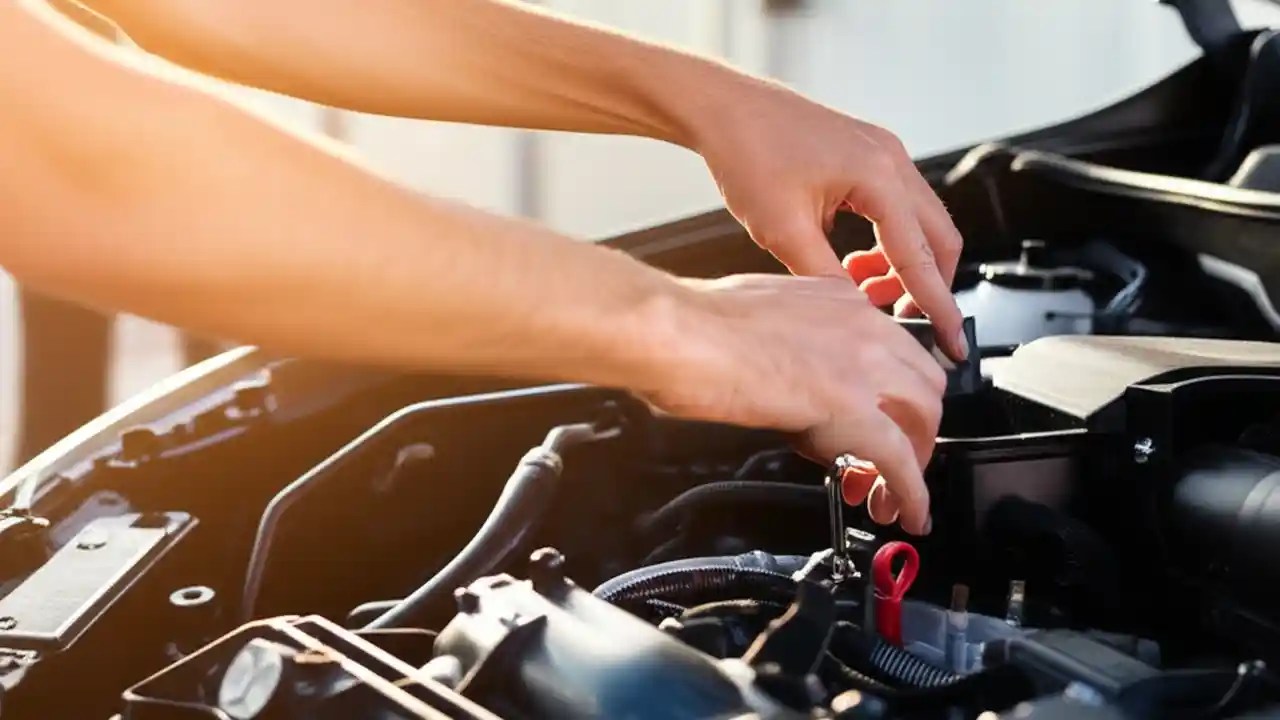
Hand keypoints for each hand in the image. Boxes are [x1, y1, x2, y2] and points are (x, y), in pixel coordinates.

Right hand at [646, 274, 945, 534]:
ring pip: (923, 420)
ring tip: (886, 499)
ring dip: (913, 465)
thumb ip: (790, 339)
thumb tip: (786, 371)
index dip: (893, 394)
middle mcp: (864, 327)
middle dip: (914, 430)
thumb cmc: (693, 325)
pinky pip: (901, 460)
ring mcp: (864, 367)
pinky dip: (911, 493)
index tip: (882, 418)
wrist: (680, 334)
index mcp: (839, 300)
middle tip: (890, 464)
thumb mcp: (760, 314)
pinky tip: (906, 513)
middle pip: (923, 385)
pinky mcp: (853, 410)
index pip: (895, 349)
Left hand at [692, 77, 967, 361]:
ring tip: (864, 290)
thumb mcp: (782, 231)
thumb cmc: (746, 154)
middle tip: (902, 321)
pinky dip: (888, 241)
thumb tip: (855, 314)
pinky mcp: (870, 155)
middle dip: (927, 286)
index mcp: (877, 175)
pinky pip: (898, 207)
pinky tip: (853, 261)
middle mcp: (891, 159)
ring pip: (920, 224)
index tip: (954, 341)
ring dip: (904, 264)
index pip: (921, 256)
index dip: (938, 305)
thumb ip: (825, 278)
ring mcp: (884, 153)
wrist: (725, 110)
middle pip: (939, 238)